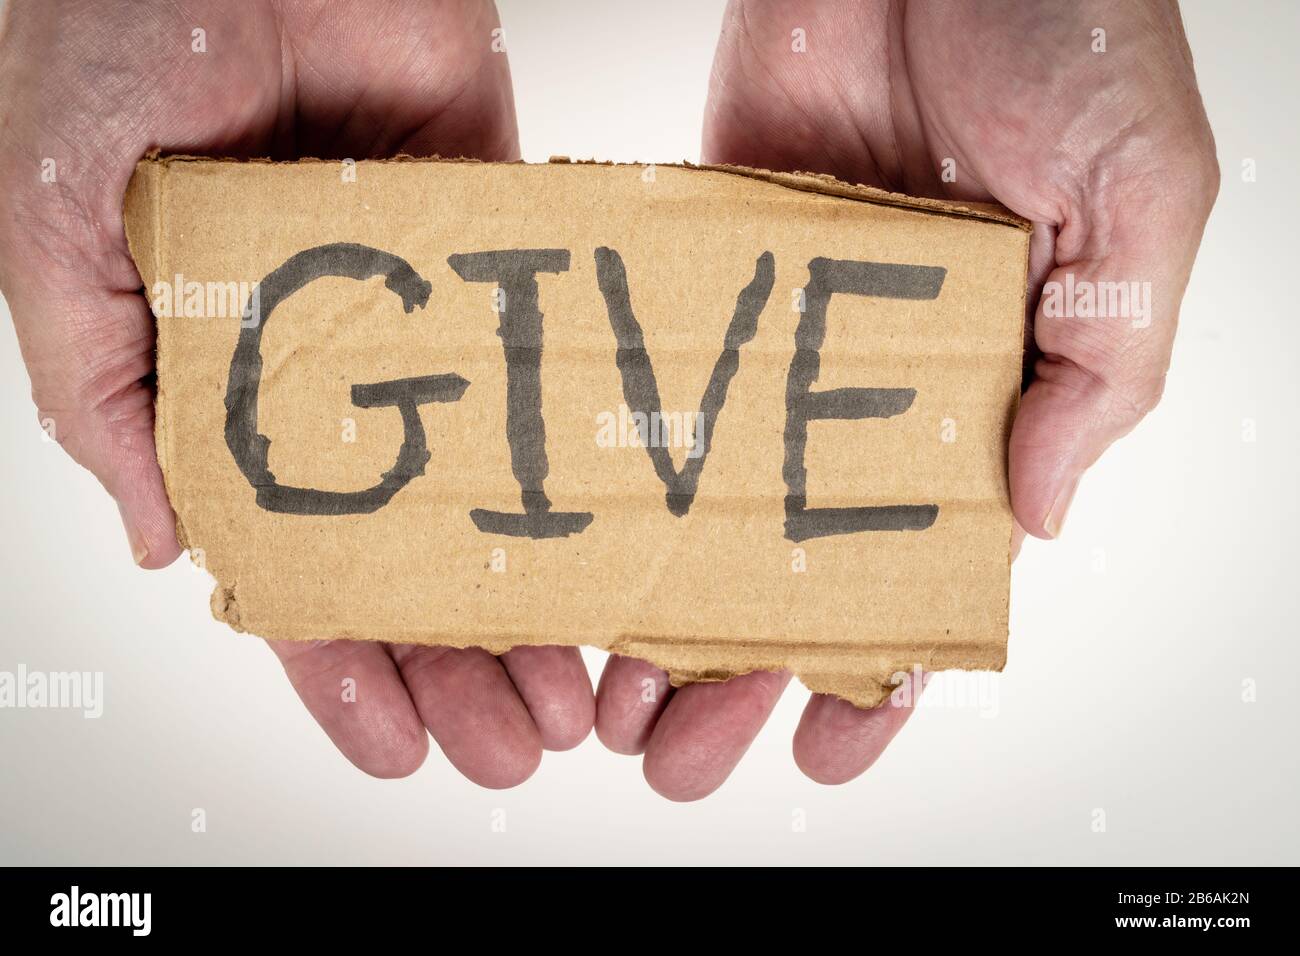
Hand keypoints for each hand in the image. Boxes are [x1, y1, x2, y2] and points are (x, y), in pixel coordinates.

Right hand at [0, 0, 592, 784]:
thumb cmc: (115, 46)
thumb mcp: (60, 239)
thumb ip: (104, 394)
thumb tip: (171, 550)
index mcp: (226, 392)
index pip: (292, 566)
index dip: (337, 667)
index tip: (390, 748)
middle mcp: (333, 374)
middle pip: (409, 554)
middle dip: (454, 663)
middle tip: (512, 748)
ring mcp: (423, 321)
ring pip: (486, 491)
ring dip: (528, 602)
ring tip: (573, 695)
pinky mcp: (499, 253)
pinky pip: (543, 383)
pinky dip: (576, 471)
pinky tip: (617, 553)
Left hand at [595, 0, 1217, 797]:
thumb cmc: (1071, 32)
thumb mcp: (1140, 202)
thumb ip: (1100, 364)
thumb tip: (1031, 514)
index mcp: (987, 386)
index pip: (928, 564)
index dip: (884, 668)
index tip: (827, 752)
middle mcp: (874, 379)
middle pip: (797, 560)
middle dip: (744, 669)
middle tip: (679, 757)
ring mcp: (784, 331)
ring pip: (714, 499)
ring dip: (663, 600)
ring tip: (608, 694)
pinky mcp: (709, 264)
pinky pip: (660, 384)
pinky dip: (624, 470)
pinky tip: (579, 548)